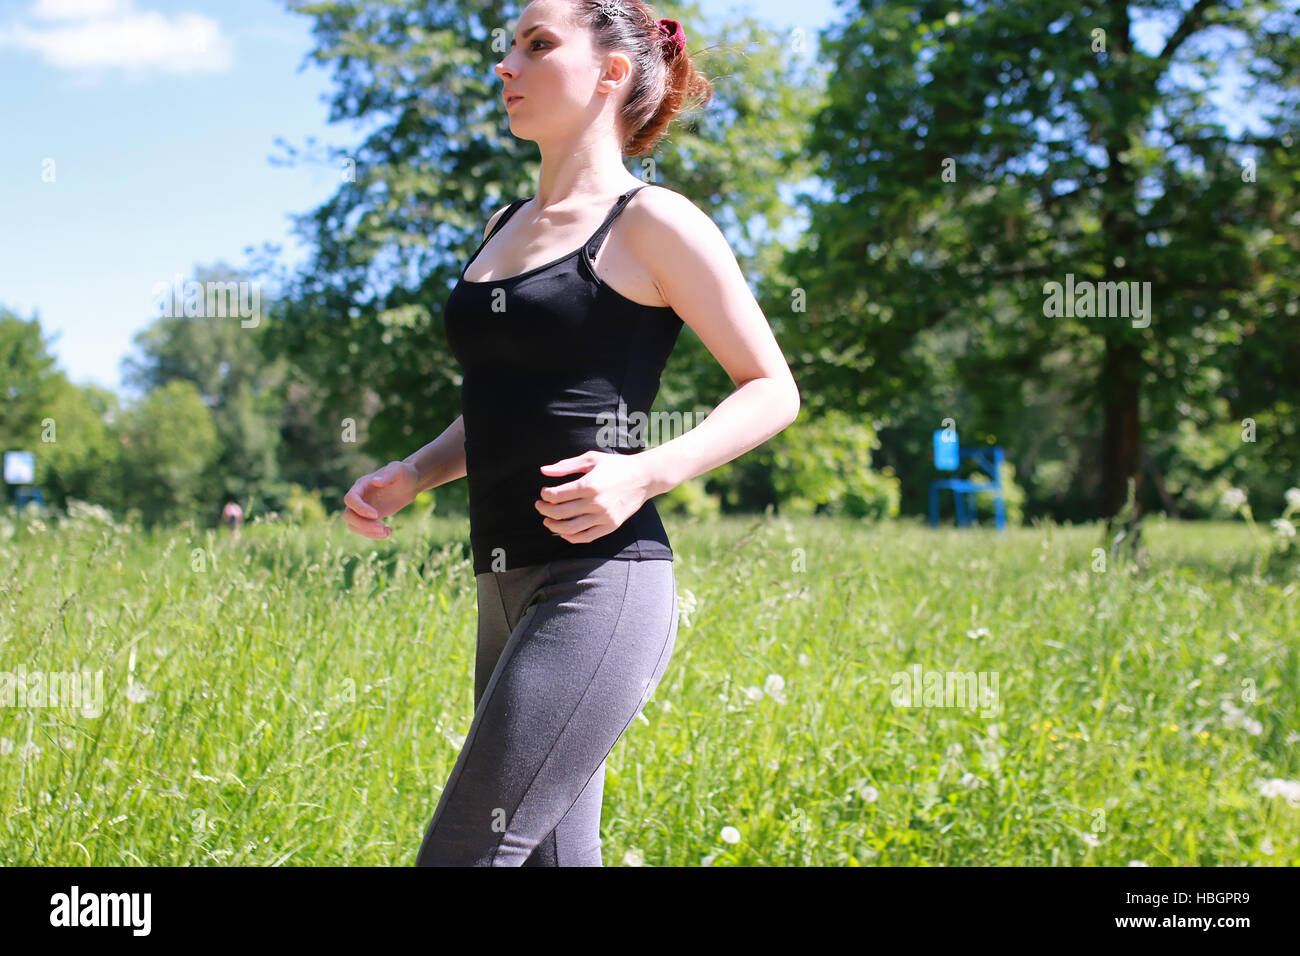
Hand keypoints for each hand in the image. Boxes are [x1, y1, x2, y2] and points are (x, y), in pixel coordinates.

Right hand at [342, 460, 419, 538]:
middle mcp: (359, 498)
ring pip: (354, 525)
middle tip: (381, 527)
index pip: (350, 499)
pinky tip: (389, 531)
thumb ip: (387, 475)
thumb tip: (375, 480)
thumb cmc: (403, 473)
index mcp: (361, 485)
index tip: (376, 515)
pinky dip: (374, 534)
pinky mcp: (370, 517)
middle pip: (348, 515)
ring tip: (386, 531)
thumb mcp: (397, 470)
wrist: (410, 483)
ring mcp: (363, 508)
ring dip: (368, 532)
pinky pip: (365, 530)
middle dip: (363, 524)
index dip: (359, 508)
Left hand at [535, 451, 650, 543]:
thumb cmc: (615, 465)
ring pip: (569, 529)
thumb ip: (566, 465)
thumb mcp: (591, 459)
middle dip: (544, 510)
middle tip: (540, 506)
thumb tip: (543, 471)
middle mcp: (595, 503)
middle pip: (559, 513)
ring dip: (553, 526)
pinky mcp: (610, 526)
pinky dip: (570, 537)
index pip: (556, 495)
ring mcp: (603, 517)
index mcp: (589, 485)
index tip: (544, 492)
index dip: (544, 495)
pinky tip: (563, 532)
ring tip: (548, 521)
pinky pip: (585, 537)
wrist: (643, 477)